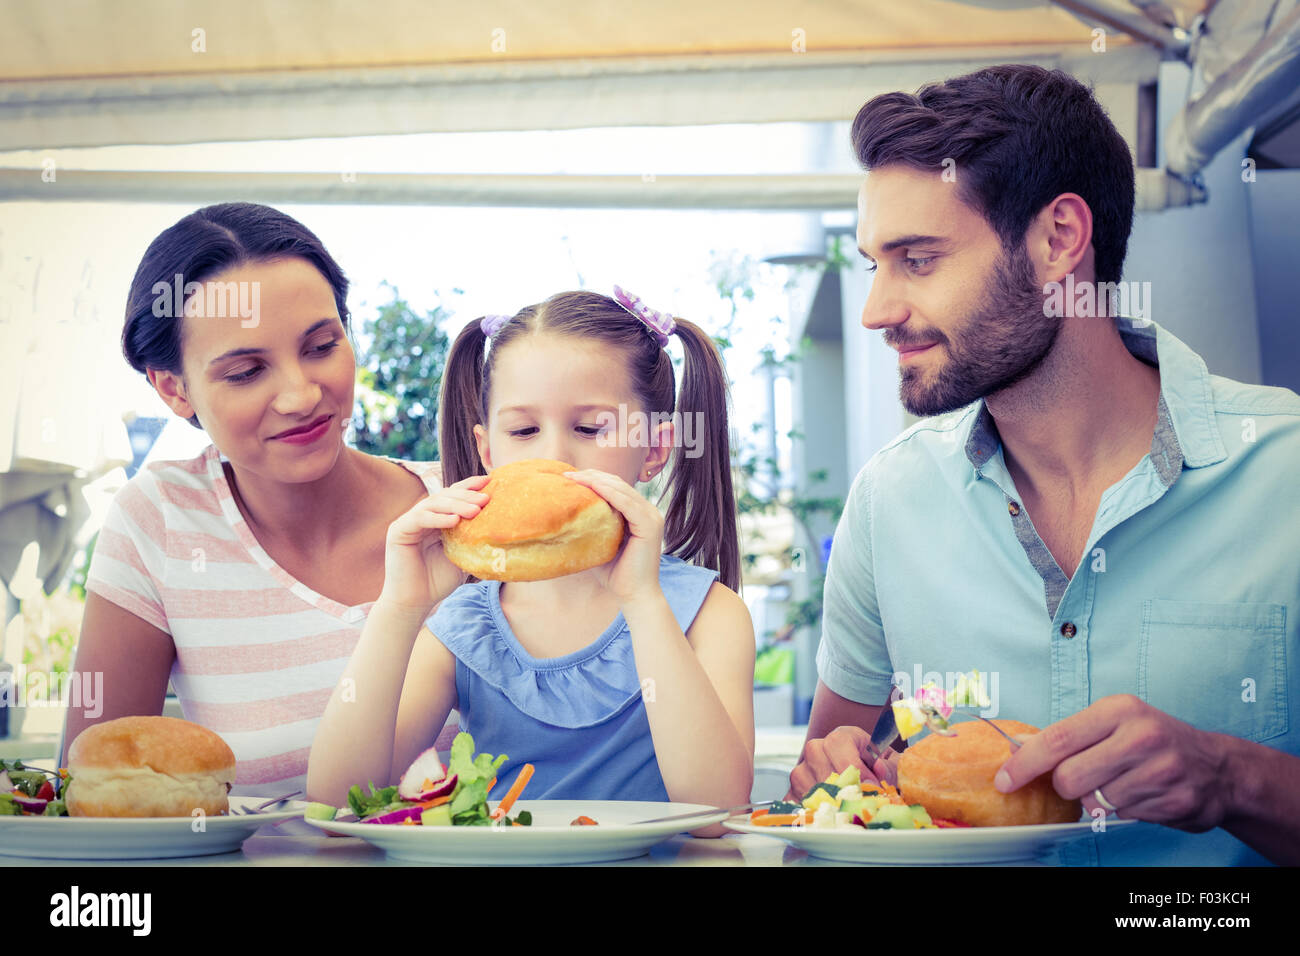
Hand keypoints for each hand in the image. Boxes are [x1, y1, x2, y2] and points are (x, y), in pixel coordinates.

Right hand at [378, 475, 490, 614]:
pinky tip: (454, 521)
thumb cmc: (438, 580)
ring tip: (475, 510)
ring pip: (433, 503)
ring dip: (456, 505)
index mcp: (437, 519)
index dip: (470, 486)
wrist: (415, 602)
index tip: (490, 482)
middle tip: (486, 499)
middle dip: (466, 495)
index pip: (454, 496)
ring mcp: (409, 521)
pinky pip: (419, 518)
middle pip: (445, 496)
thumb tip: (501, 526)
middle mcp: (422, 516)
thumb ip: (472, 538)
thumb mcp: (462, 555)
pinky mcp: (398, 530)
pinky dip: (438, 518)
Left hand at [562, 469, 664, 606]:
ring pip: (621, 489)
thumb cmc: (615, 575)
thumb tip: (562, 519)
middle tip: (567, 473)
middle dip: (592, 476)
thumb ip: (591, 529)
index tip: (570, 477)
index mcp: (638, 513)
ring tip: (574, 478)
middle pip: (618, 484)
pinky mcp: (649, 525)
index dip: (593, 479)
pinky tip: (591, 487)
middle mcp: (648, 511)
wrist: (634, 596)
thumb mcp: (599, 545)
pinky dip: (608, 492)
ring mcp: (651, 517)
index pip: (615, 488)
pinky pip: (626, 503)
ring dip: (596, 481)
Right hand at [786, 725, 898, 800]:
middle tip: (861, 802)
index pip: (837, 743)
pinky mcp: (795, 790)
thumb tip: (878, 770)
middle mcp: (818, 748)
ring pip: (807, 785)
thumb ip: (889, 767)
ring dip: (829, 801)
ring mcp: (803, 769)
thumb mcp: (892, 767)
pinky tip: (830, 816)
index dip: (853, 765)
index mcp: (843, 737)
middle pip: (820, 765)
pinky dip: (811, 811)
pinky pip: (797, 801)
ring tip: (849, 810)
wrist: (868, 784)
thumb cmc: (880, 773)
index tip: (870, 783)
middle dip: (843, 788)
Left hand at [994, 694, 1232, 830]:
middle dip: (1066, 786)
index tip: (1004, 780)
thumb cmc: (1154, 740)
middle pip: (1068, 779)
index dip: (1024, 763)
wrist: (1218, 767)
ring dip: (1099, 800)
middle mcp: (1140, 736)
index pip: (1057, 739)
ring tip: (1123, 782)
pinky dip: (1124, 810)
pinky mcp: (1174, 802)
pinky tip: (1143, 794)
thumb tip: (1020, 749)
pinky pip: (1122, 817)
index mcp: (1119, 710)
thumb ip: (1071, 735)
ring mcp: (1160, 771)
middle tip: (1085, 777)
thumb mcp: (1114, 722)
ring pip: (1094, 803)